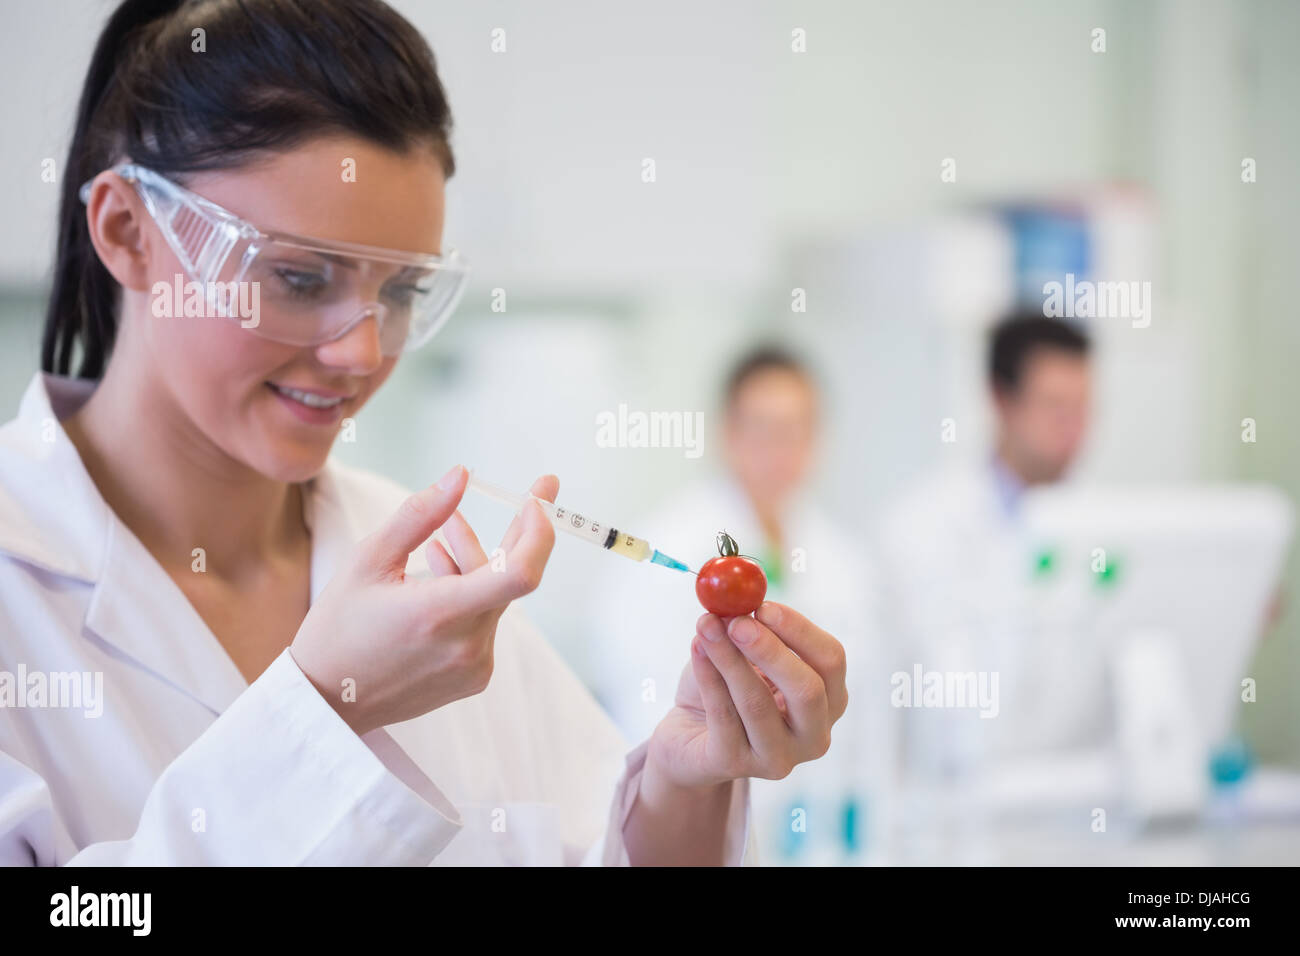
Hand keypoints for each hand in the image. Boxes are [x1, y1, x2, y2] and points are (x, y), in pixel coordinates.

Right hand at [290, 465, 557, 735]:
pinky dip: (471, 598)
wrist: (327, 701)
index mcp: (440, 614)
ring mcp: (474, 666)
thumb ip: (419, 515)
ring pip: (495, 599)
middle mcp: (466, 645)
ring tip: (438, 544)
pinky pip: (485, 624)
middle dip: (503, 537)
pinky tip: (438, 581)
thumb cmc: (339, 626)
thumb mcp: (368, 560)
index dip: (538, 530)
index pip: (520, 573)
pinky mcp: (474, 678)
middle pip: (509, 578)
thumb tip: (460, 476)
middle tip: (507, 502)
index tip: (537, 498)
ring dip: (476, 566)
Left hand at [645, 602, 847, 791]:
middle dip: (771, 651)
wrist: (690, 733)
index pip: (831, 661)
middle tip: (739, 622)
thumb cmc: (727, 687)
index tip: (764, 606)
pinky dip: (708, 676)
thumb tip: (737, 596)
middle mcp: (814, 735)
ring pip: (758, 704)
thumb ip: (746, 626)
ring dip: (729, 658)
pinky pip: (723, 716)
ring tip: (705, 625)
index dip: (800, 631)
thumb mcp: (743, 652)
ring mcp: (779, 758)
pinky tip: (696, 648)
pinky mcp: (737, 765)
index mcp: (829, 700)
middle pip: (807, 690)